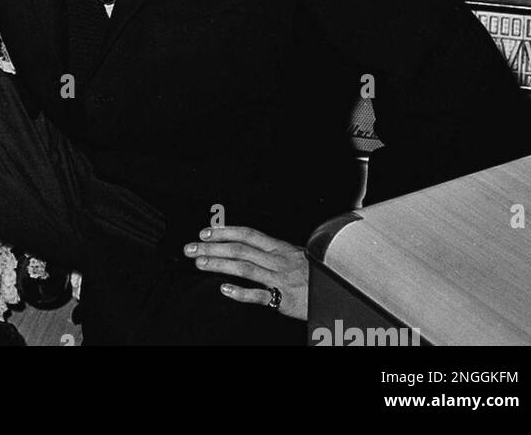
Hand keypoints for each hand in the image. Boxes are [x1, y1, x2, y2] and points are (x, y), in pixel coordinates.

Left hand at [184, 225, 308, 320]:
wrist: (340, 290)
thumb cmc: (317, 273)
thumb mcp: (296, 255)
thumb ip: (273, 250)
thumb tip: (249, 243)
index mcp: (279, 247)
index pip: (246, 234)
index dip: (223, 231)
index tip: (204, 233)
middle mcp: (277, 260)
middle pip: (239, 249)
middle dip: (212, 247)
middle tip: (190, 249)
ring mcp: (279, 278)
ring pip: (244, 267)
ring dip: (219, 264)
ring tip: (200, 263)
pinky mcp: (284, 299)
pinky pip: (259, 294)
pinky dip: (240, 291)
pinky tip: (224, 289)